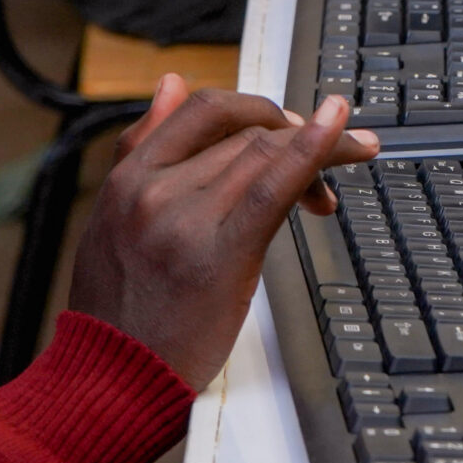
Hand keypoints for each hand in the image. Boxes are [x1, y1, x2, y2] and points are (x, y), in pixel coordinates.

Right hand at [68, 85, 378, 386]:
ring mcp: (184, 219)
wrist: (109, 380)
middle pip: (246, 133)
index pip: (204, 110)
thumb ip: (144, 148)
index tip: (290, 125)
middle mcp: (153, 189)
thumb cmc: (119, 310)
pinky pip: (275, 186)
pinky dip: (315, 152)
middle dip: (298, 137)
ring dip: (322, 150)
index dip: (258, 108)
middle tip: (334, 153)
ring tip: (353, 156)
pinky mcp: (220, 254)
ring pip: (266, 153)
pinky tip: (343, 135)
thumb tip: (171, 81)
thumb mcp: (113, 217)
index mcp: (129, 177)